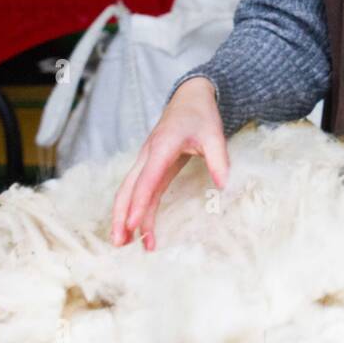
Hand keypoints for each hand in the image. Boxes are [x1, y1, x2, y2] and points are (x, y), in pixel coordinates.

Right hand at [110, 76, 228, 249]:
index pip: (147, 180)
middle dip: (121, 216)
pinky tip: (139, 229)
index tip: (133, 225)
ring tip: (124, 244)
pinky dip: (138, 210)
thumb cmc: (201, 115)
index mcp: (162, 147)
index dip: (139, 203)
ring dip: (124, 217)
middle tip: (119, 243)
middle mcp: (148, 156)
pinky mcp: (152, 168)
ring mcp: (147, 162)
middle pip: (127, 189)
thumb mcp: (214, 134)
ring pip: (128, 192)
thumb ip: (219, 159)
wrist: (190, 98)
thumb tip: (224, 186)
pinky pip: (140, 191)